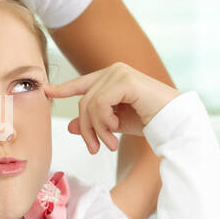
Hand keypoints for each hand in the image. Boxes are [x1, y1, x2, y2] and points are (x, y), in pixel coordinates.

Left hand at [42, 62, 179, 153]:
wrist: (173, 122)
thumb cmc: (148, 121)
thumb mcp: (115, 124)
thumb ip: (94, 122)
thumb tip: (69, 126)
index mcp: (111, 77)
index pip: (81, 83)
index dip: (63, 88)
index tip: (46, 91)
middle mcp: (114, 70)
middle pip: (83, 100)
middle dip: (86, 128)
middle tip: (95, 148)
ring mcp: (119, 73)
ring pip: (90, 104)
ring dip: (97, 129)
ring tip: (109, 144)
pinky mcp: (125, 80)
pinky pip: (100, 103)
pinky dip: (104, 121)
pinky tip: (116, 129)